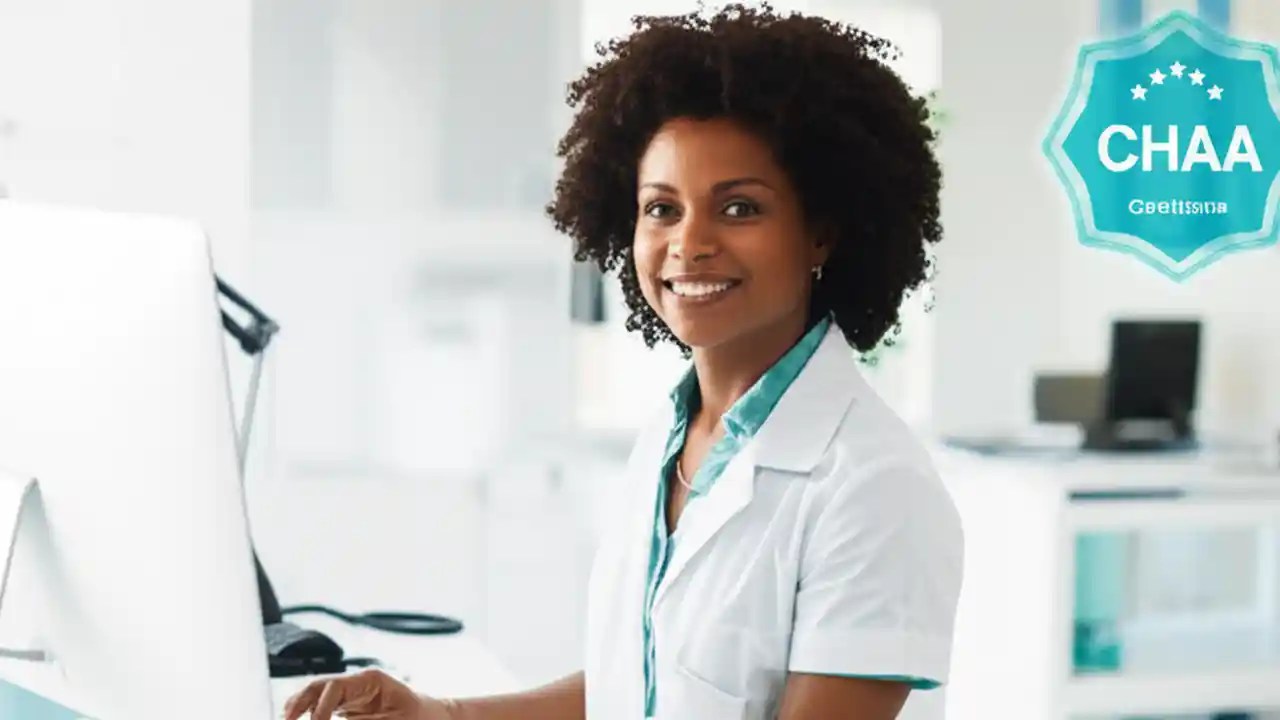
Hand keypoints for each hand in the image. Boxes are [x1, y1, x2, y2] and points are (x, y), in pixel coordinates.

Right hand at [282, 668, 454, 719]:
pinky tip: (294, 719)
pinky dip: (307, 716)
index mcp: (369, 680)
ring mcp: (350, 696)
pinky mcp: (347, 710)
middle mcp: (356, 684)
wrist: (435, 717)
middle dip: (298, 704)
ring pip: (315, 697)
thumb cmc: (421, 717)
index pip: (333, 687)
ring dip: (297, 709)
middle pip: (318, 687)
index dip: (319, 708)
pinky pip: (321, 710)